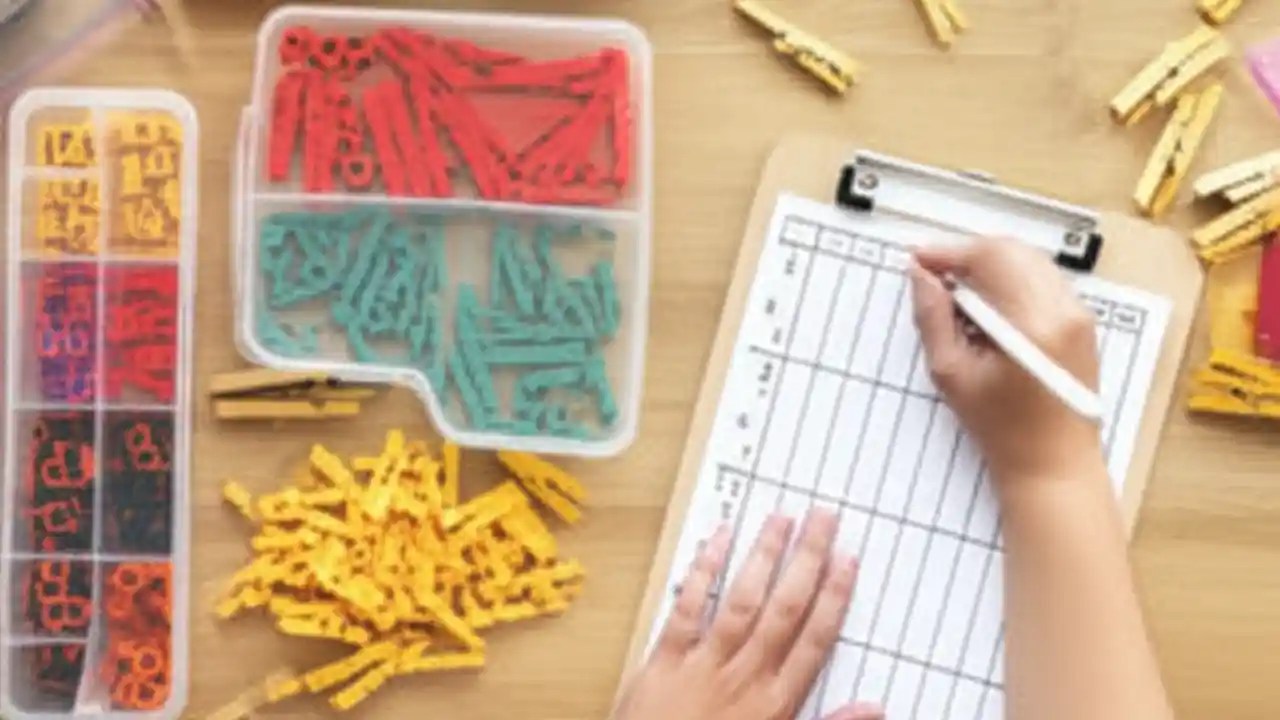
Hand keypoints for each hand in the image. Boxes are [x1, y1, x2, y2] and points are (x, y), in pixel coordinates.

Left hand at [612, 510, 882, 719]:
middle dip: (807, 561)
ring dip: (763, 557)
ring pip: (742, 602)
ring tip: (781, 518)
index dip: (834, 598)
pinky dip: (702, 572)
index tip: (848, 560)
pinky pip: (687, 609)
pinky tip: (717, 539)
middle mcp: (745, 678)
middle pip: (785, 611)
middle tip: (824, 518)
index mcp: (775, 705)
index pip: (814, 641)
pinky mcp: (665, 661)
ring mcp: (704, 666)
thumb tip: (875, 707)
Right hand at [909, 237, 1102, 484]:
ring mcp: (1079, 314)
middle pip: (1012, 250)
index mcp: (1033, 324)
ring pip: (1028, 260)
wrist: (1053, 463)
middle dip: (968, 255)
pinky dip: (1011, 280)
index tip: (921, 259)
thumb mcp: (952, 374)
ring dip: (990, 265)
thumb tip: (920, 276)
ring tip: (959, 294)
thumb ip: (933, 318)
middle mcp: (1064, 310)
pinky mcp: (1083, 322)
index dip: (949, 252)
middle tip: (935, 274)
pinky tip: (988, 308)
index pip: (990, 258)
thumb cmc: (1003, 430)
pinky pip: (1042, 280)